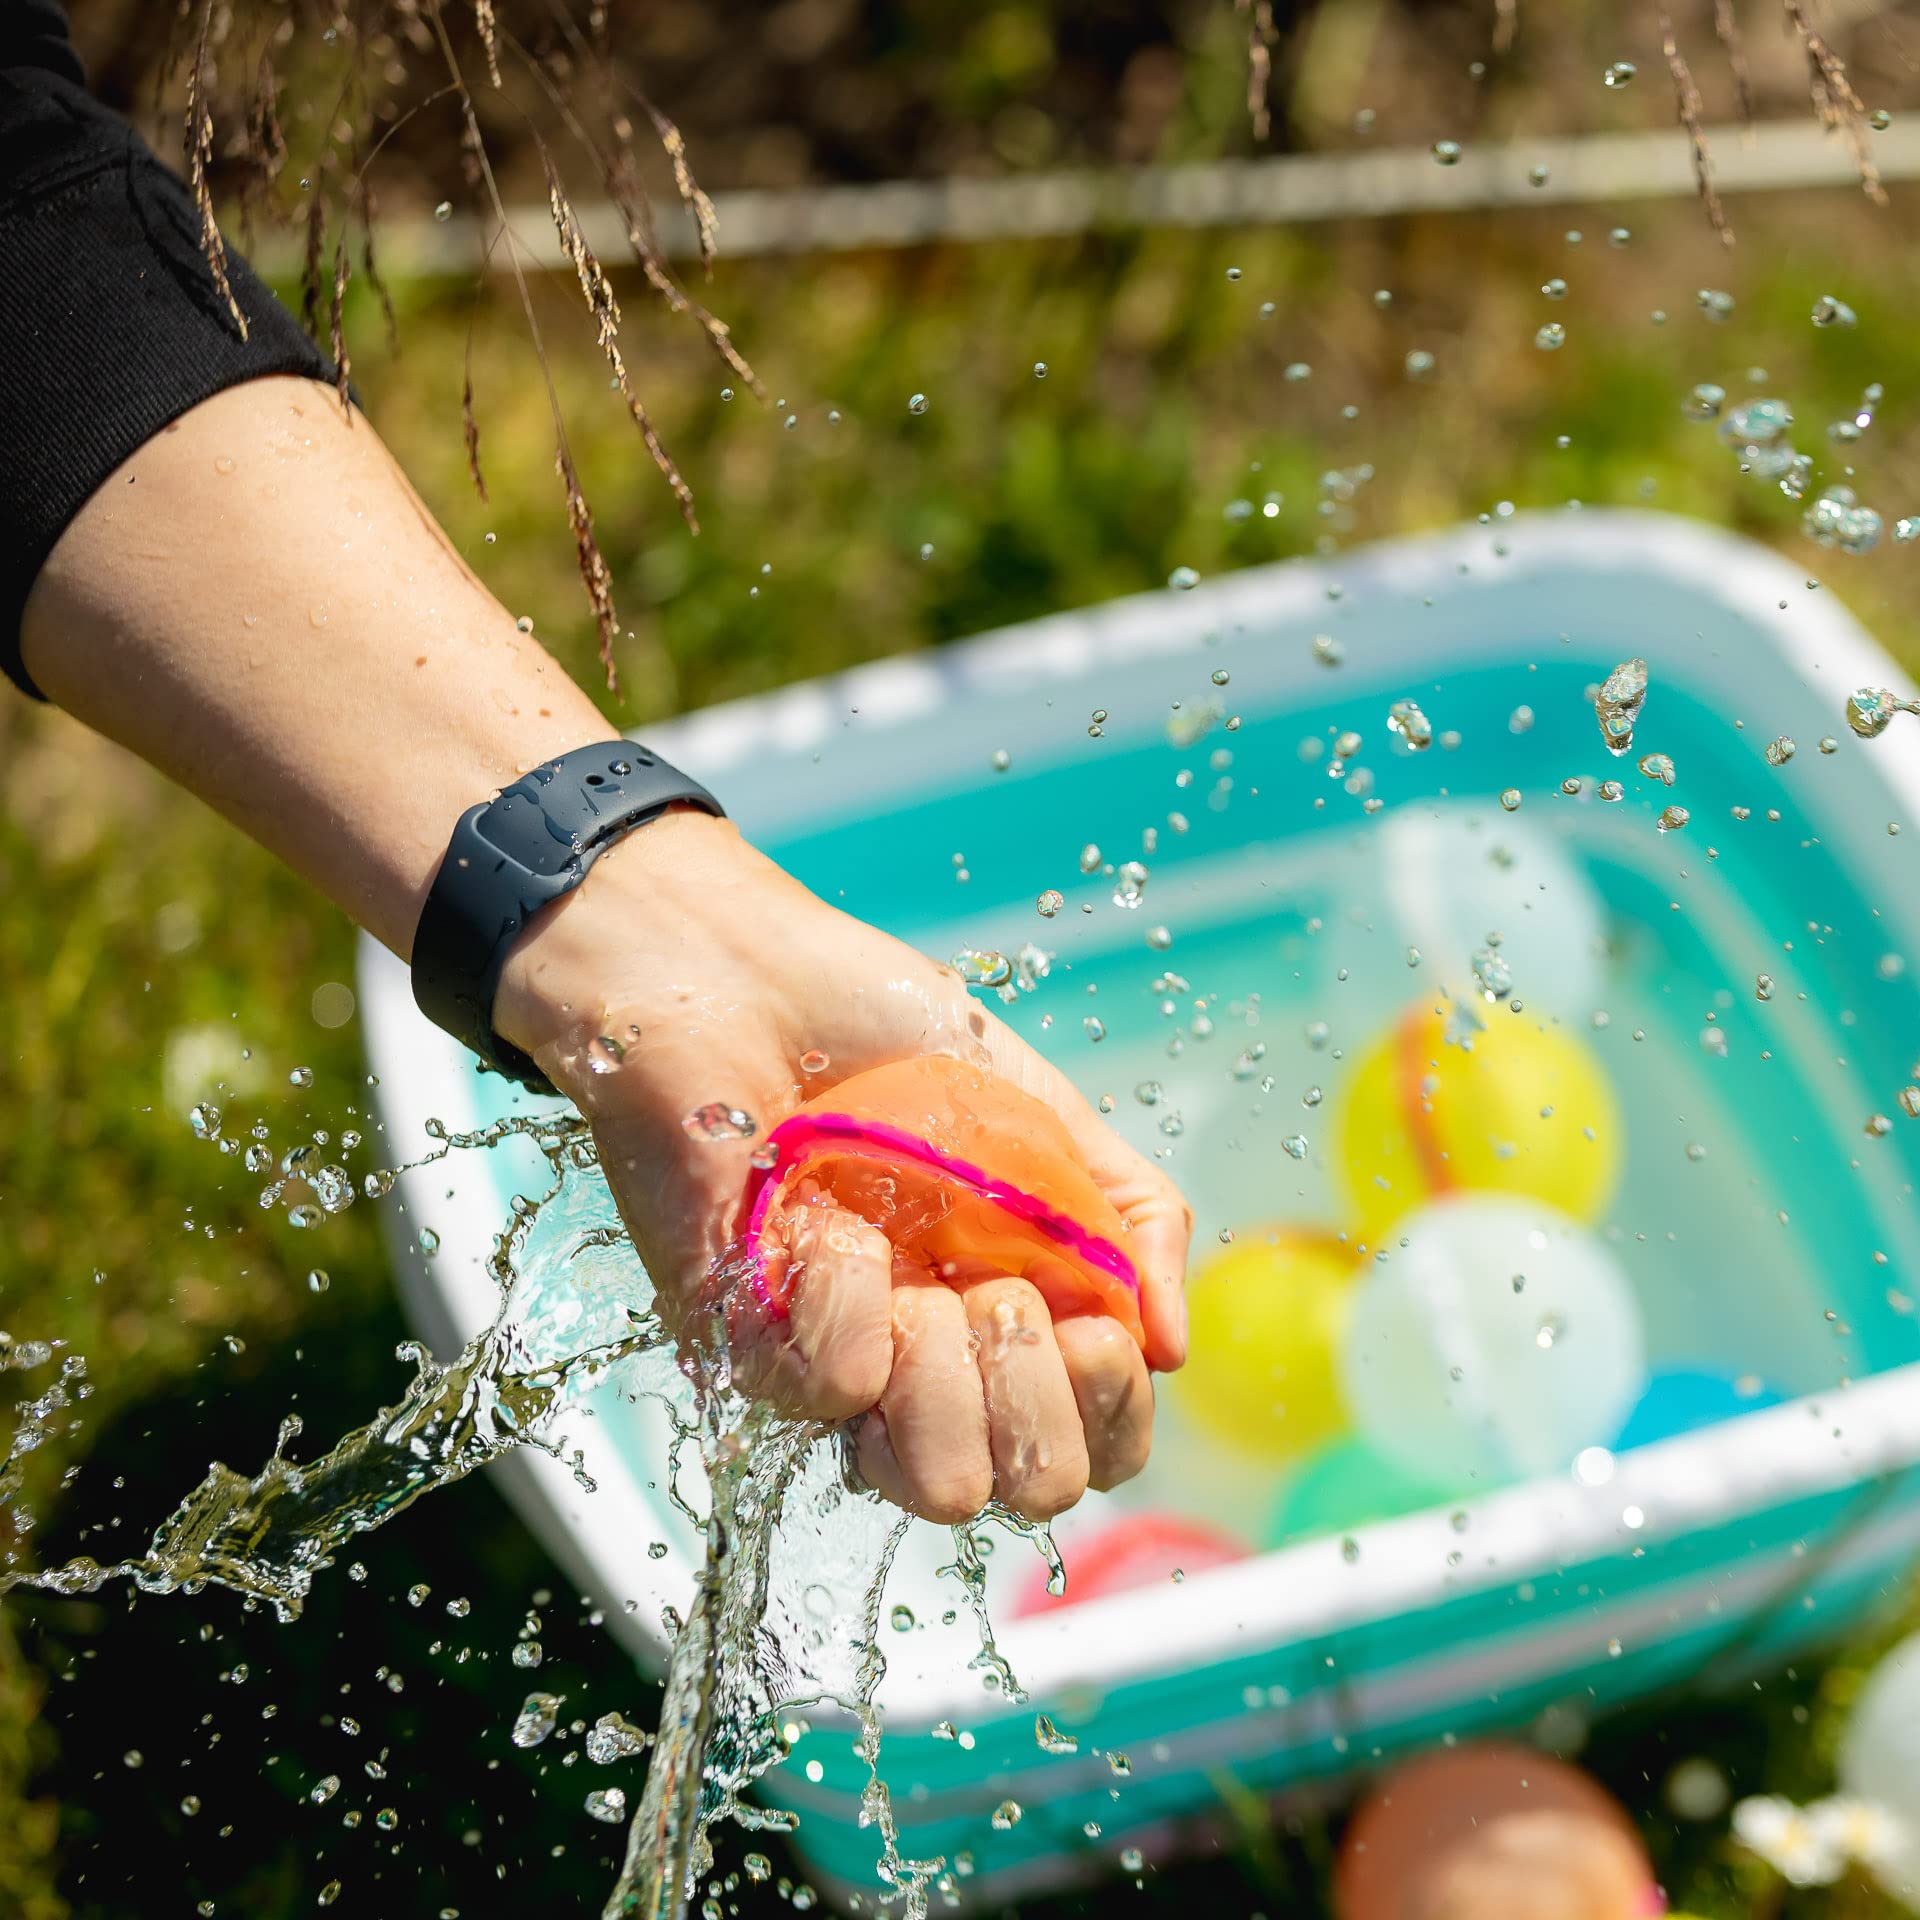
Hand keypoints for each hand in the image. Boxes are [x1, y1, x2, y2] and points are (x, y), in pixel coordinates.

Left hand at [495, 809, 1190, 1522]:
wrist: (750, 973)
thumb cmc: (887, 1036)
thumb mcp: (1051, 1117)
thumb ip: (1136, 1220)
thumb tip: (1174, 1348)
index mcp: (1006, 1319)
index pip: (1090, 1450)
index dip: (1113, 1414)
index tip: (1092, 1326)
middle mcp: (925, 1369)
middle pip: (1027, 1489)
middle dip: (1038, 1389)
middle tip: (994, 1288)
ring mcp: (834, 1370)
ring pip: (938, 1481)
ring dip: (952, 1362)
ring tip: (913, 1262)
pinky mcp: (742, 1350)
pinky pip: (835, 1388)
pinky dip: (849, 1288)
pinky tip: (818, 1214)